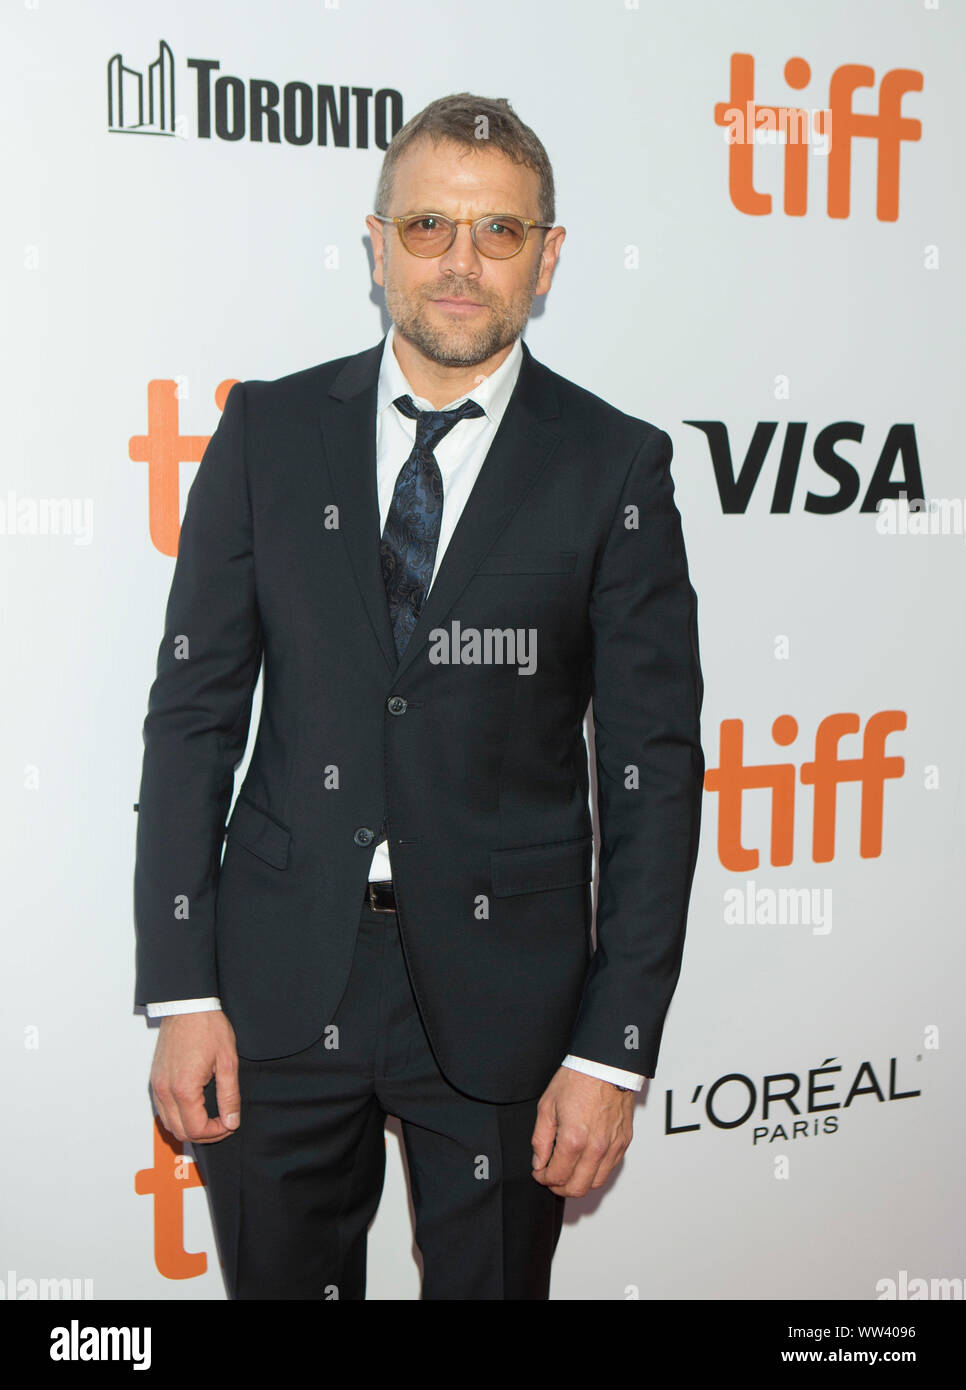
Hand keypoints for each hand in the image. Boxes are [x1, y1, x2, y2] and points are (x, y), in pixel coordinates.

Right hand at [150, 1010, 239, 1143]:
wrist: (187, 1006)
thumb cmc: (208, 1028)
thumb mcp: (228, 1061)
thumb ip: (229, 1096)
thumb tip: (232, 1121)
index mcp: (183, 1088)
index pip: (197, 1129)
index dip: (216, 1133)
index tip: (230, 1123)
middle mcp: (165, 1090)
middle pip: (180, 1132)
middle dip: (204, 1134)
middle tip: (223, 1124)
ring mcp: (157, 1085)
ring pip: (168, 1124)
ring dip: (189, 1127)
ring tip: (211, 1118)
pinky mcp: (155, 1079)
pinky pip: (162, 1110)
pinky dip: (178, 1116)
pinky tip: (194, 1108)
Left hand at [530, 1067, 633, 1196]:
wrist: (605, 1065)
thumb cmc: (578, 1079)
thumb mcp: (547, 1106)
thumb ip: (540, 1139)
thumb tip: (539, 1161)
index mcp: (573, 1140)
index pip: (556, 1177)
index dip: (543, 1178)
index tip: (539, 1172)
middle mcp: (595, 1148)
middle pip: (577, 1188)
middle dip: (559, 1188)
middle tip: (551, 1178)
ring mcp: (612, 1147)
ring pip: (595, 1183)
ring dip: (579, 1183)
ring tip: (568, 1172)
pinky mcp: (624, 1142)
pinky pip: (610, 1168)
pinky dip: (596, 1171)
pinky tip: (585, 1161)